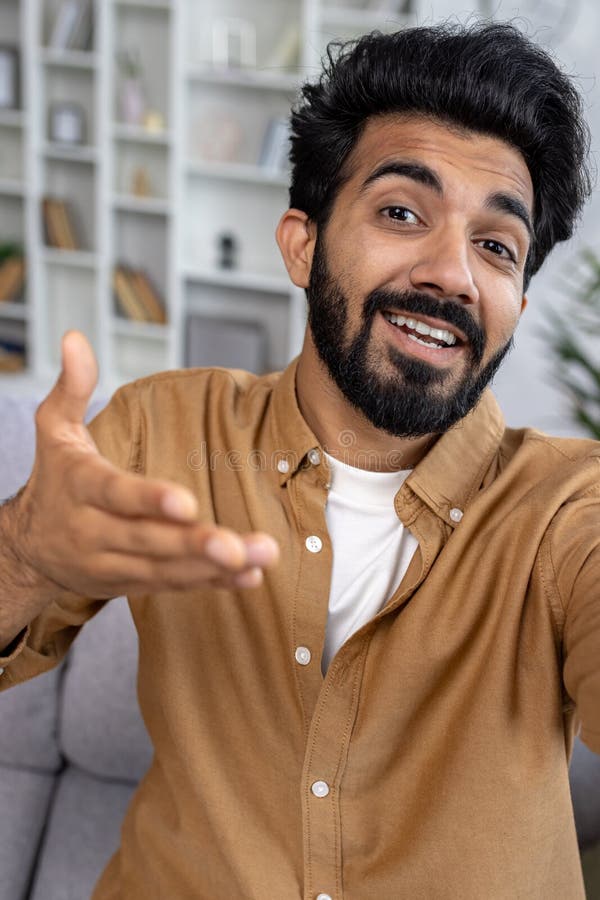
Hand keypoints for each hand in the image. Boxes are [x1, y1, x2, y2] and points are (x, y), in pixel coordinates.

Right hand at [13, 331, 279, 601]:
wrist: (29, 549)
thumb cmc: (54, 481)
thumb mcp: (53, 431)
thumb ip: (71, 388)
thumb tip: (75, 339)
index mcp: (81, 488)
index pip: (115, 494)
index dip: (149, 499)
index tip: (186, 502)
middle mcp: (95, 532)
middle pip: (148, 541)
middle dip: (195, 544)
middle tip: (239, 546)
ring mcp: (112, 564)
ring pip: (165, 570)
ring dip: (215, 567)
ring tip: (260, 558)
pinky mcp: (130, 584)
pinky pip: (172, 585)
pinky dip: (211, 584)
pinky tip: (249, 577)